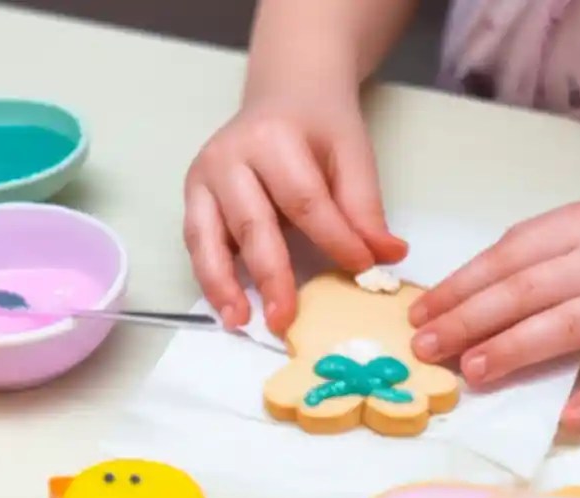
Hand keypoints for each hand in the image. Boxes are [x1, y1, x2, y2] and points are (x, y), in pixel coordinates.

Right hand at [183, 90, 407, 332]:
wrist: (284, 94)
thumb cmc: (319, 127)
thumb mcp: (352, 154)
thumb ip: (365, 207)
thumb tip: (387, 256)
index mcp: (272, 138)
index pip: (304, 199)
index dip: (334, 238)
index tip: (360, 270)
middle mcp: (228, 156)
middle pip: (251, 223)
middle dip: (270, 275)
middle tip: (286, 319)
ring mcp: (203, 177)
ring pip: (208, 237)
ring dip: (222, 284)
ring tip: (241, 322)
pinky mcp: (193, 197)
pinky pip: (197, 243)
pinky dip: (210, 277)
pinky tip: (228, 307)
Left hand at [407, 184, 579, 431]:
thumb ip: (546, 253)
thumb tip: (478, 294)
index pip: (507, 257)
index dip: (460, 287)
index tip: (421, 314)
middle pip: (526, 290)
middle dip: (468, 320)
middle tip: (426, 348)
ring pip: (567, 326)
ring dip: (514, 350)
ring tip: (471, 373)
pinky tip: (568, 418)